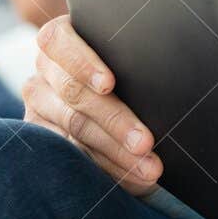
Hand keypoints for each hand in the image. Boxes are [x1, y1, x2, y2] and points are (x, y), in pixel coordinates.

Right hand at [23, 14, 162, 194]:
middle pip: (74, 95)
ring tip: (150, 169)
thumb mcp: (124, 50)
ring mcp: (39, 107)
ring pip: (75, 131)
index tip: (109, 83)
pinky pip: (74, 158)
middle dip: (114, 121)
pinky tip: (134, 180)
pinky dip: (109, 171)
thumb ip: (133, 50)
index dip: (83, 63)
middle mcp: (43, 72)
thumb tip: (178, 59)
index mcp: (59, 38)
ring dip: (117, 153)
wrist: (112, 89)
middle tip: (146, 142)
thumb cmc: (128, 61)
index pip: (59, 41)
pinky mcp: (42, 140)